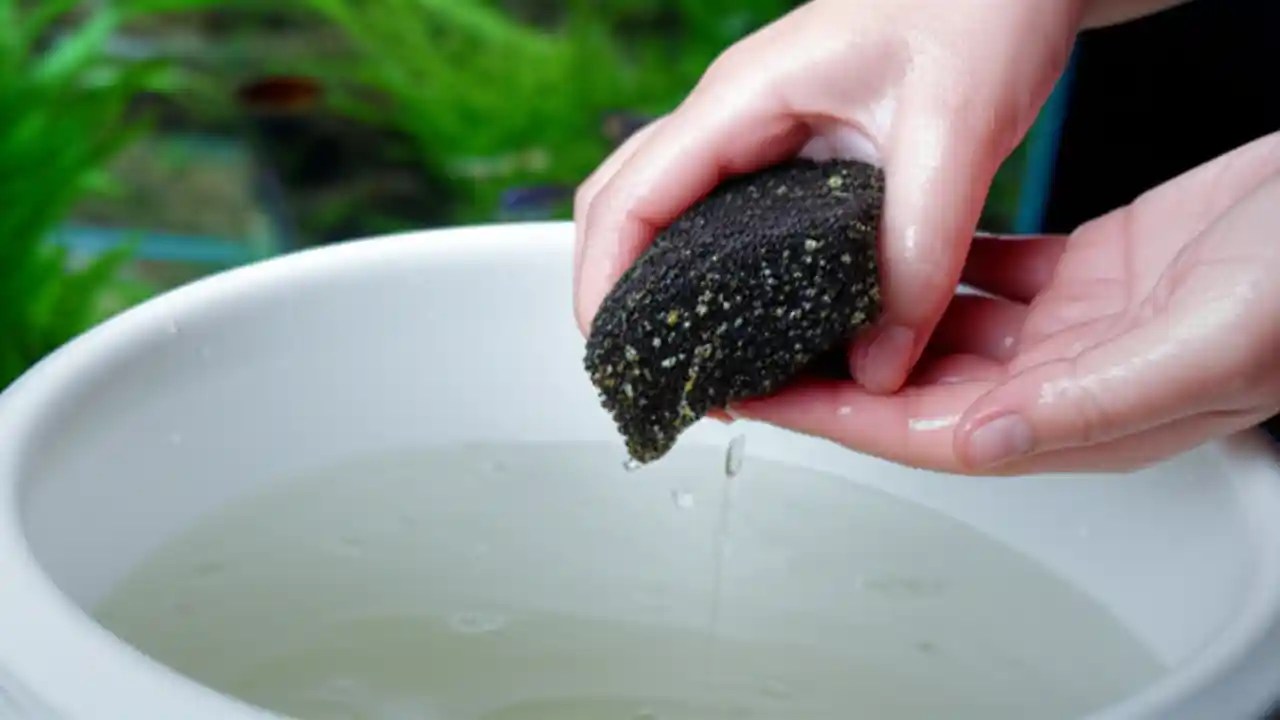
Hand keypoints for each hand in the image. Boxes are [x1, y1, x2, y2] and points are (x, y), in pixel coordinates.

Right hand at [573, 0, 1082, 392]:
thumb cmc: (982, 9)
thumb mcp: (957, 131)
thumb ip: (919, 251)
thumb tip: (877, 367)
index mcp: (743, 100)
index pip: (630, 197)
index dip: (604, 285)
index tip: (617, 359)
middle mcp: (735, 115)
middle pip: (623, 205)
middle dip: (614, 293)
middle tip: (648, 379)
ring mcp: (760, 131)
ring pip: (666, 211)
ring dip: (655, 285)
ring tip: (689, 368)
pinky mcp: (795, 151)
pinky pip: (723, 217)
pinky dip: (709, 274)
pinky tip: (746, 325)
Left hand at [730, 131, 1279, 473]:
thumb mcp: (1204, 342)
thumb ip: (1089, 403)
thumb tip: (981, 439)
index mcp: (1078, 417)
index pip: (920, 431)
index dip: (832, 418)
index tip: (759, 399)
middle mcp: (1062, 382)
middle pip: (912, 385)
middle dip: (827, 370)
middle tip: (750, 342)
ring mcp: (1071, 329)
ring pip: (943, 329)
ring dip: (869, 316)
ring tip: (795, 295)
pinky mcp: (1085, 275)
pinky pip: (988, 274)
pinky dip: (934, 262)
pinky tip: (890, 243)